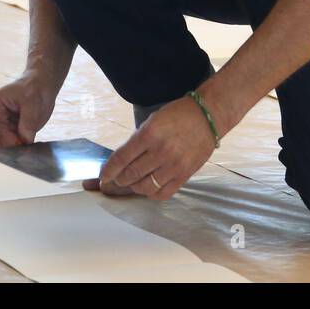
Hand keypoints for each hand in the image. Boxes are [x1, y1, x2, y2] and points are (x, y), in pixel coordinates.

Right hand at [0, 71, 58, 147]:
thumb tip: (25, 140)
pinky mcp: (11, 128)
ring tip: (28, 143)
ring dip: (14, 147)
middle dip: (7, 145)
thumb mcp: (33, 102)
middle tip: (23, 147)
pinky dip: (20, 145)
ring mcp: (2, 122)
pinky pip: (12, 142)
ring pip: (3, 142)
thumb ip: (28, 122)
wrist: (43, 84)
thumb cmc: (35, 86)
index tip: (2, 152)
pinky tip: (28, 141)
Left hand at [86, 96, 217, 200]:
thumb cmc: (177, 115)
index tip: (103, 176)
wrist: (207, 117)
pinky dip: (151, 193)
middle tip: (115, 180)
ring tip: (132, 182)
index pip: (121, 158)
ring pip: (145, 187)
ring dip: (134, 187)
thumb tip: (121, 162)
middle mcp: (160, 151)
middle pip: (131, 174)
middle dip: (119, 180)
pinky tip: (149, 187)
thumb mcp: (152, 121)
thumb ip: (137, 141)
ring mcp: (173, 165)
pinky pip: (163, 193)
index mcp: (149, 134)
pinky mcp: (185, 175)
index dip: (108, 170)